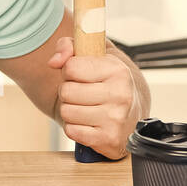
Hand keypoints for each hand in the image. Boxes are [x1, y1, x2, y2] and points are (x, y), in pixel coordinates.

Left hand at [47, 36, 137, 159]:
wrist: (133, 112)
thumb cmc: (108, 81)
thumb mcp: (94, 56)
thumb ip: (68, 46)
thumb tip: (54, 61)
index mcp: (117, 70)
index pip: (71, 67)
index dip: (69, 70)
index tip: (81, 74)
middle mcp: (120, 94)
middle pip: (66, 91)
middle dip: (68, 92)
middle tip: (82, 93)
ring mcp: (116, 119)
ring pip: (67, 112)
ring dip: (70, 110)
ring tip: (86, 107)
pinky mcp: (109, 139)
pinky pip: (72, 131)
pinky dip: (74, 128)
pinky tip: (88, 122)